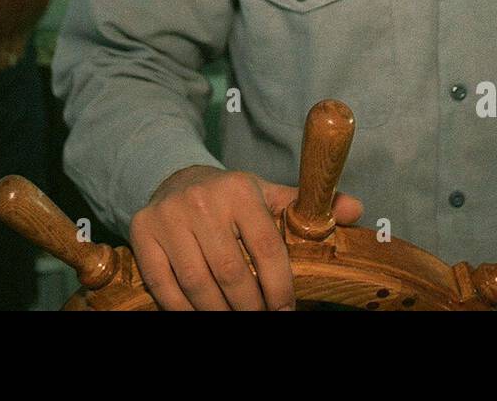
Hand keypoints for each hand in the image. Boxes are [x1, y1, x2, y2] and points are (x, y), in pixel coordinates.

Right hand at [129, 165, 363, 310]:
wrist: (175, 178)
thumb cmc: (230, 197)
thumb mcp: (268, 196)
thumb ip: (307, 207)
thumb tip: (355, 209)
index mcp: (240, 188)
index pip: (267, 249)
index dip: (279, 288)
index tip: (284, 310)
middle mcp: (202, 199)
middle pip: (231, 273)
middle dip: (249, 307)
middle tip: (258, 318)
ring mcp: (168, 216)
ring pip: (197, 284)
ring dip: (218, 312)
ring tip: (232, 318)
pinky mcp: (142, 232)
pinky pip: (163, 285)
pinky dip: (182, 310)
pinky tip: (199, 315)